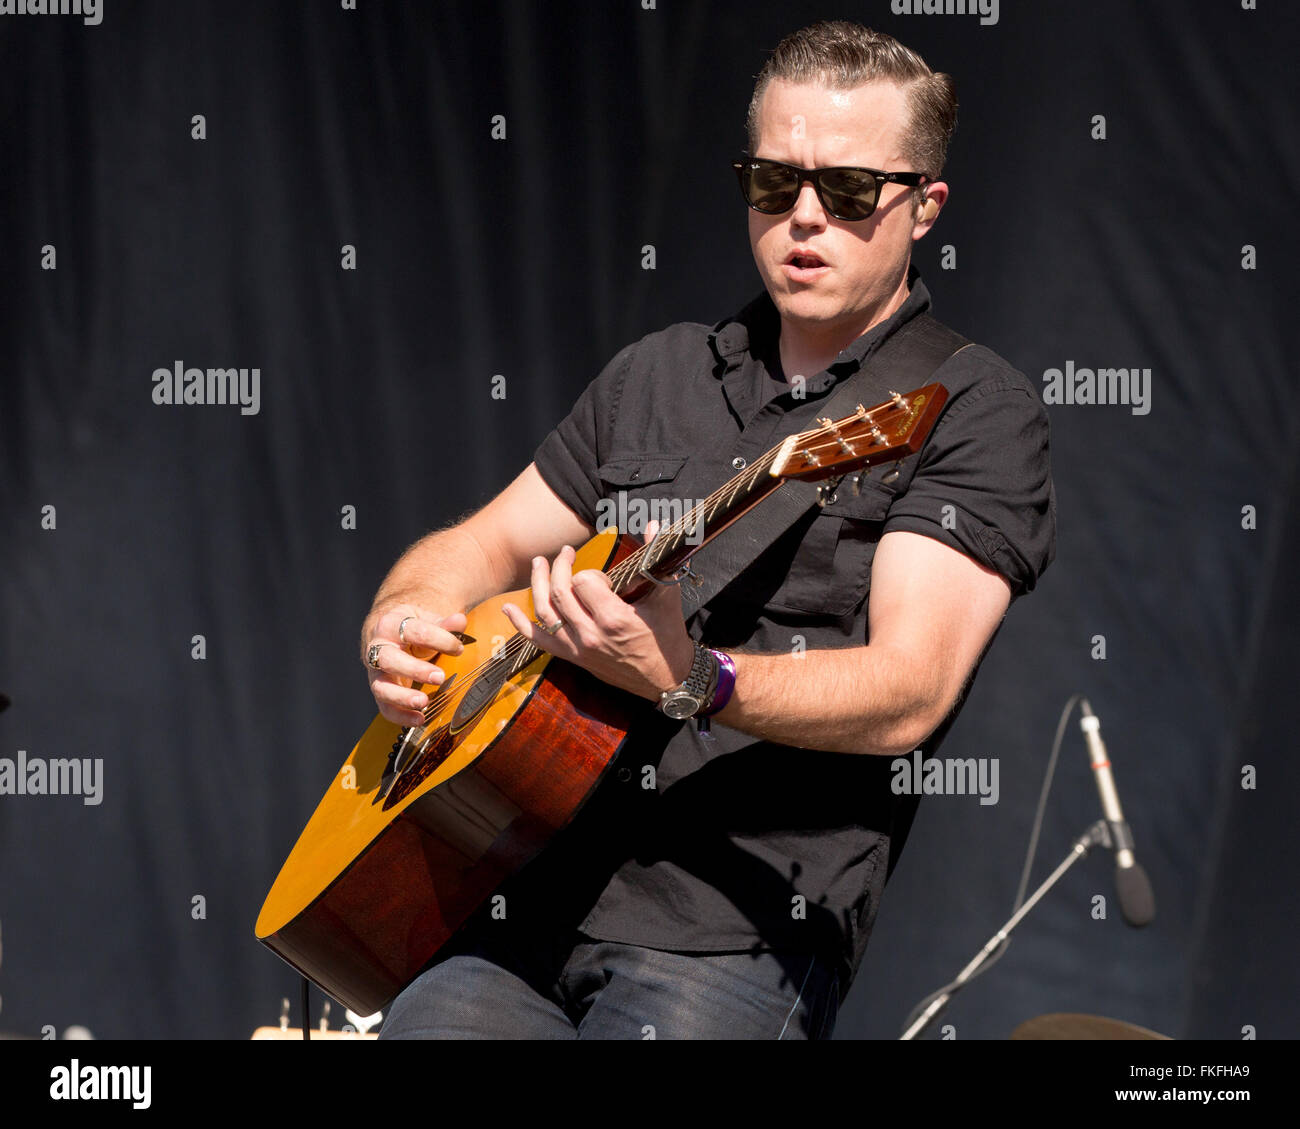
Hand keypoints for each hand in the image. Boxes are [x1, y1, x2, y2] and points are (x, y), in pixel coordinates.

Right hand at [361, 603, 466, 727]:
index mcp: (391, 625)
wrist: (390, 636)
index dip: (438, 639)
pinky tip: (420, 719)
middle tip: (439, 677)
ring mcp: (376, 672)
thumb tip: (460, 621)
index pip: (414, 631)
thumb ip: (445, 624)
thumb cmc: (413, 630)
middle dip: (414, 669)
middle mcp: (378, 649)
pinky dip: (401, 716)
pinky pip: (385, 707)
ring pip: (382, 687)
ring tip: (424, 702)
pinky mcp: (380, 691)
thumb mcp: (428, 621)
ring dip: (403, 697)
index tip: (458, 648)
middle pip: (389, 659)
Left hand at [500, 521, 695, 701]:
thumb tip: (655, 524)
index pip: (583, 582)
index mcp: (613, 618)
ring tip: (539, 563)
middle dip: (559, 567)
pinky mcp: (572, 657)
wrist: (664, 678)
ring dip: (537, 584)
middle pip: (558, 593)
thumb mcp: (666, 596)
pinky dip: (520, 624)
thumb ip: (656, 560)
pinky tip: (507, 607)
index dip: (590, 572)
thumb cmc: (667, 635)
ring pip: (544, 612)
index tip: (605, 578)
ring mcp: (578, 648)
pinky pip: (538, 640)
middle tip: (565, 553)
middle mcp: (591, 634)